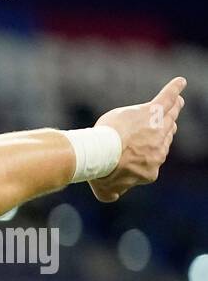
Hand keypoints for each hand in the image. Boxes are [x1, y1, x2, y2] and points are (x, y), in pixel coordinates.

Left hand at [90, 77, 185, 202]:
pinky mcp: (153, 113)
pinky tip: (179, 82)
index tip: (146, 146)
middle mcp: (158, 150)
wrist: (102, 155)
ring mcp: (157, 131)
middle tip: (170, 117)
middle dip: (167, 127)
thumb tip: (112, 198)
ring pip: (169, 119)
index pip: (155, 157)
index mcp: (150, 169)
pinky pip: (167, 98)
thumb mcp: (106, 190)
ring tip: (176, 102)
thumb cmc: (101, 172)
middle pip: (166, 135)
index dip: (151, 150)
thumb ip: (110, 194)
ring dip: (173, 110)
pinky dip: (174, 90)